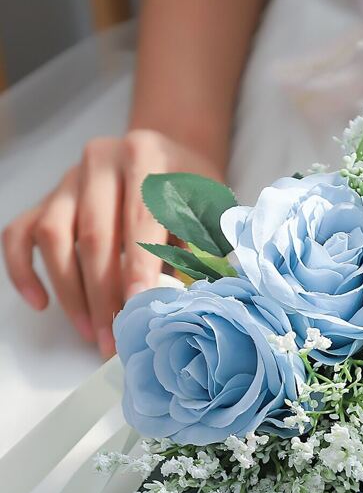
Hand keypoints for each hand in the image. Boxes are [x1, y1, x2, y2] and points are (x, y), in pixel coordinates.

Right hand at [2, 130, 221, 357]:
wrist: (168, 156)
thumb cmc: (192, 191)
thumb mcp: (212, 209)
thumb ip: (204, 245)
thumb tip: (193, 295)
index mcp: (146, 155)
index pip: (140, 217)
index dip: (139, 264)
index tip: (137, 305)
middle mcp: (100, 160)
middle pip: (93, 233)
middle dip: (103, 293)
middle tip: (114, 337)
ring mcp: (68, 180)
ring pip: (53, 235)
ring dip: (69, 291)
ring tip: (91, 332)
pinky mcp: (47, 198)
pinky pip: (20, 234)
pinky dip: (23, 270)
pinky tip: (41, 304)